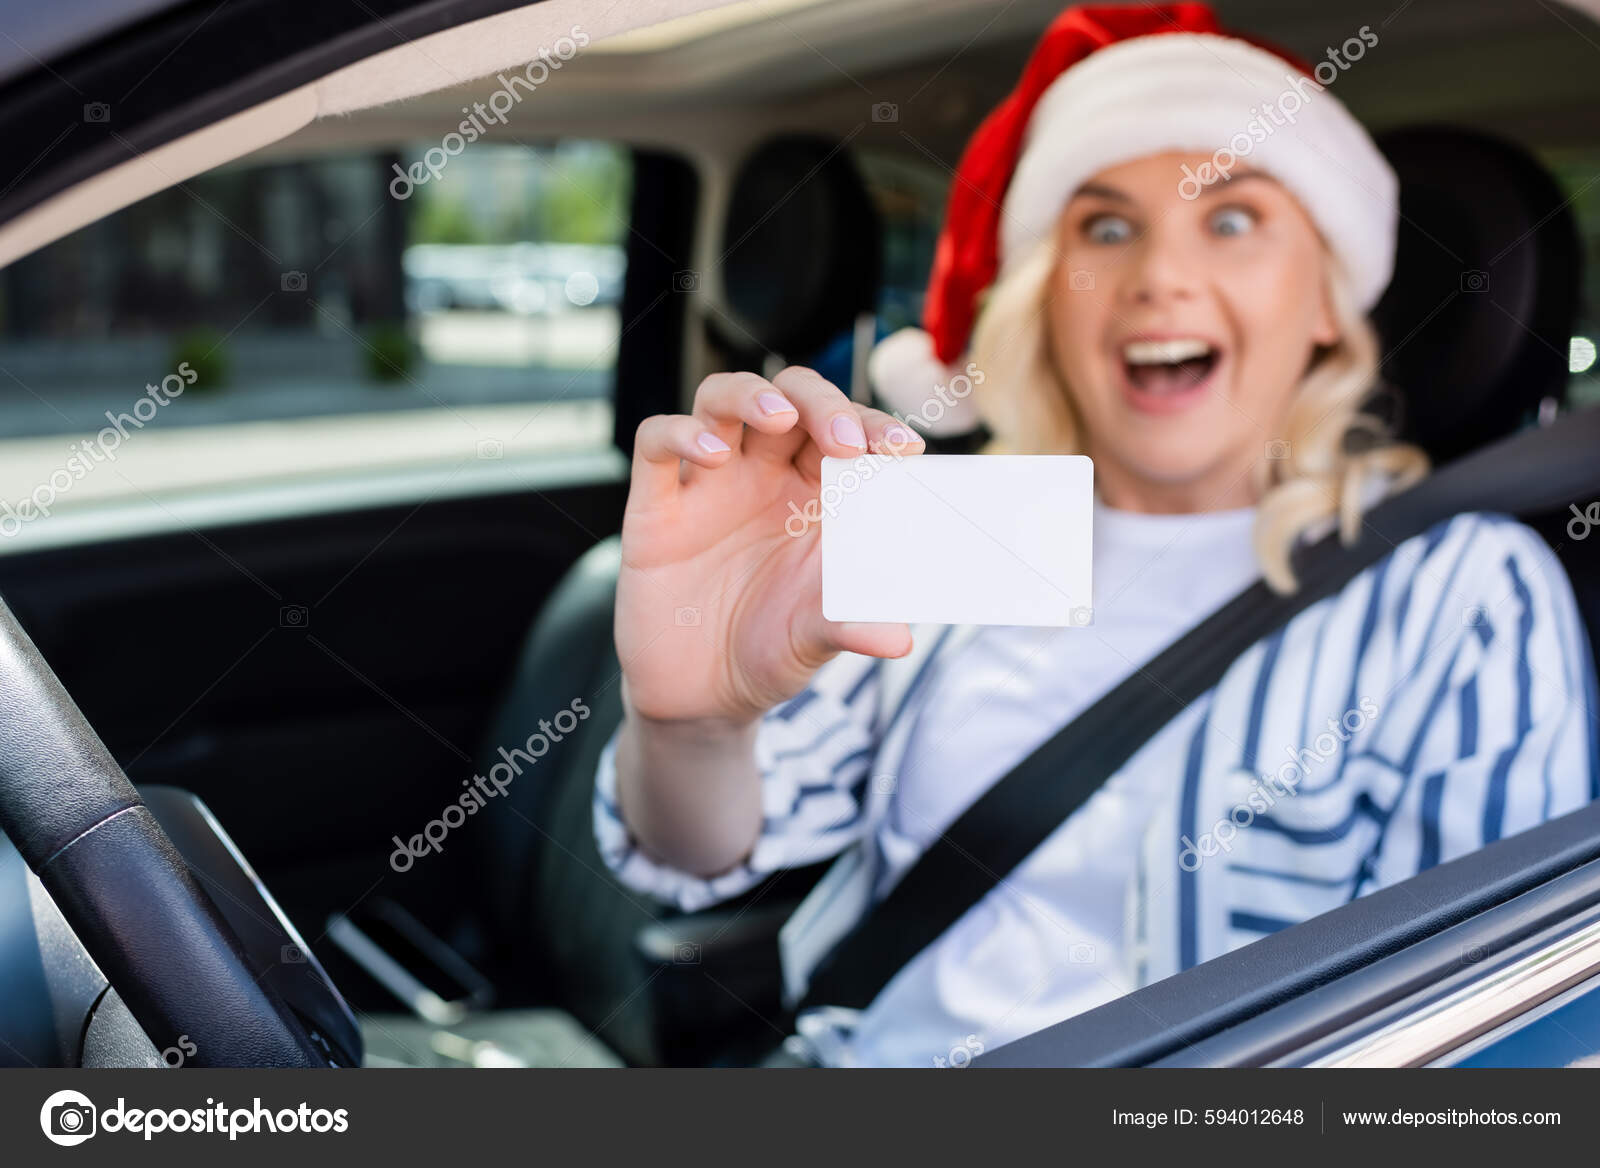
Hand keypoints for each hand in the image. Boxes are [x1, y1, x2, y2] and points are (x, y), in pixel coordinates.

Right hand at [616, 365, 923, 725]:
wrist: (701, 697)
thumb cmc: (770, 651)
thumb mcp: (816, 639)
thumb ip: (853, 625)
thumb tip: (899, 638)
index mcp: (815, 493)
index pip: (847, 430)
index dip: (874, 426)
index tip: (903, 450)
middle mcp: (763, 476)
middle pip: (789, 397)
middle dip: (821, 403)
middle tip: (844, 440)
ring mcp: (708, 485)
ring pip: (721, 399)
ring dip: (751, 395)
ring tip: (778, 416)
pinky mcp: (655, 506)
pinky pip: (656, 443)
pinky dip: (681, 434)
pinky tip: (712, 456)